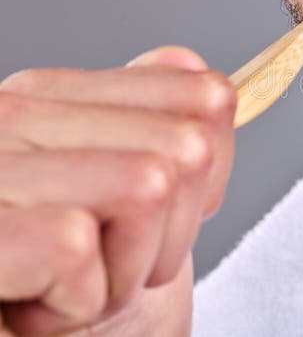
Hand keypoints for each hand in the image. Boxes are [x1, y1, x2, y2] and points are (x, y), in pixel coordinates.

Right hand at [0, 46, 235, 335]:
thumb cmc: (76, 281)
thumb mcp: (132, 195)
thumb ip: (153, 122)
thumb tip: (189, 66)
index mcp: (55, 96)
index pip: (204, 96)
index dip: (209, 179)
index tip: (155, 219)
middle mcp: (12, 115)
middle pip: (188, 147)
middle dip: (171, 234)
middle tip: (110, 262)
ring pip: (146, 186)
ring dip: (129, 268)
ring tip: (77, 283)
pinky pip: (73, 245)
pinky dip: (80, 301)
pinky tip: (44, 309)